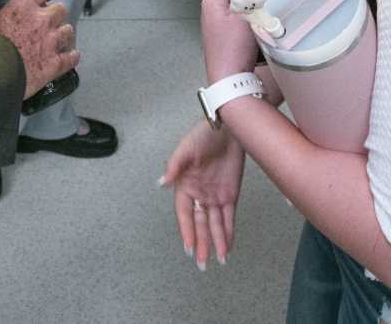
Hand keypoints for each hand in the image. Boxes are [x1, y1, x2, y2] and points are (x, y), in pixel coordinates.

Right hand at [0, 0, 76, 98]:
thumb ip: (0, 20)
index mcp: (23, 5)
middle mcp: (42, 20)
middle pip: (61, 9)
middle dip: (55, 16)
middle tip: (46, 24)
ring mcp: (51, 41)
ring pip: (69, 31)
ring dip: (63, 35)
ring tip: (55, 42)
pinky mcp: (55, 64)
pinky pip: (72, 57)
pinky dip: (71, 57)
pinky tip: (69, 58)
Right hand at [162, 120, 246, 269]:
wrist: (228, 126)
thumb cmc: (203, 135)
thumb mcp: (186, 149)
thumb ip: (174, 166)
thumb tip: (161, 182)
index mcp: (184, 186)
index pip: (185, 214)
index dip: (186, 231)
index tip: (189, 247)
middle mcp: (199, 194)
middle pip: (199, 224)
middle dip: (201, 244)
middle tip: (201, 263)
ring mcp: (214, 196)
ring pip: (215, 224)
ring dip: (216, 242)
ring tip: (219, 260)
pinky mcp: (229, 194)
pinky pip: (228, 217)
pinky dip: (228, 231)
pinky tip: (227, 245)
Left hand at [200, 0, 259, 84]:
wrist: (230, 80)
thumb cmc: (233, 49)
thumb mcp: (245, 14)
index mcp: (212, 1)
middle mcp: (211, 10)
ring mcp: (217, 24)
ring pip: (240, 6)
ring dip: (253, 8)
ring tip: (261, 15)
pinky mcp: (225, 35)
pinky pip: (240, 20)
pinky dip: (250, 21)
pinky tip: (257, 28)